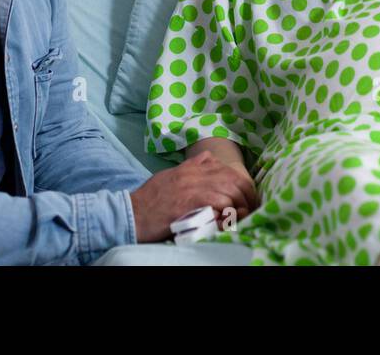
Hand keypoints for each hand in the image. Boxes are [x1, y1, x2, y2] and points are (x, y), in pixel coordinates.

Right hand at [129, 150, 259, 242]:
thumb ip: (190, 167)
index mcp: (191, 166)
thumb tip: (208, 160)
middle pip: (233, 177)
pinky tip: (227, 220)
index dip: (239, 183)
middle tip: (248, 208)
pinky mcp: (191, 202)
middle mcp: (194, 173)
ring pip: (230, 189)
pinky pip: (220, 202)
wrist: (131, 213)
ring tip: (239, 216)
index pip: (225, 168)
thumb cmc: (150, 199)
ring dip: (239, 204)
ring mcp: (193, 186)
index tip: (243, 196)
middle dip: (246, 193)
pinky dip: (228, 212)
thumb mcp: (170, 175)